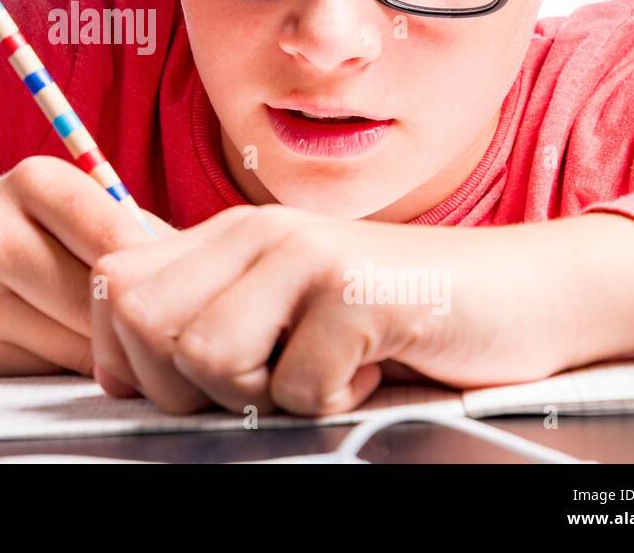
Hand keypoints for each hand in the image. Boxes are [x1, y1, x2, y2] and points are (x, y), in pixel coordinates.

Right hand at [0, 156, 170, 376]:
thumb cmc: (12, 223)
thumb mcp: (61, 200)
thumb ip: (124, 226)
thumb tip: (192, 272)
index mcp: (33, 182)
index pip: (118, 235)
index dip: (159, 269)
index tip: (182, 285)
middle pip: (99, 296)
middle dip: (137, 315)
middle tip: (166, 321)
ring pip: (80, 341)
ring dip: (114, 347)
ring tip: (127, 335)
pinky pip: (53, 368)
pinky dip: (80, 363)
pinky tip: (81, 346)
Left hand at [89, 204, 571, 416]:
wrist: (517, 294)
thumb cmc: (390, 319)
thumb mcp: (282, 309)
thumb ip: (205, 320)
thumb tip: (119, 374)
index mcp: (229, 236)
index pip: (115, 285)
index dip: (123, 353)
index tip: (178, 386)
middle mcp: (257, 231)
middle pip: (144, 323)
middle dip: (186, 387)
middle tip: (261, 383)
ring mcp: (306, 255)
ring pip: (206, 356)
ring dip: (261, 395)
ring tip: (318, 370)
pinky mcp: (356, 292)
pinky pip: (294, 387)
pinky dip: (331, 401)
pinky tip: (367, 366)